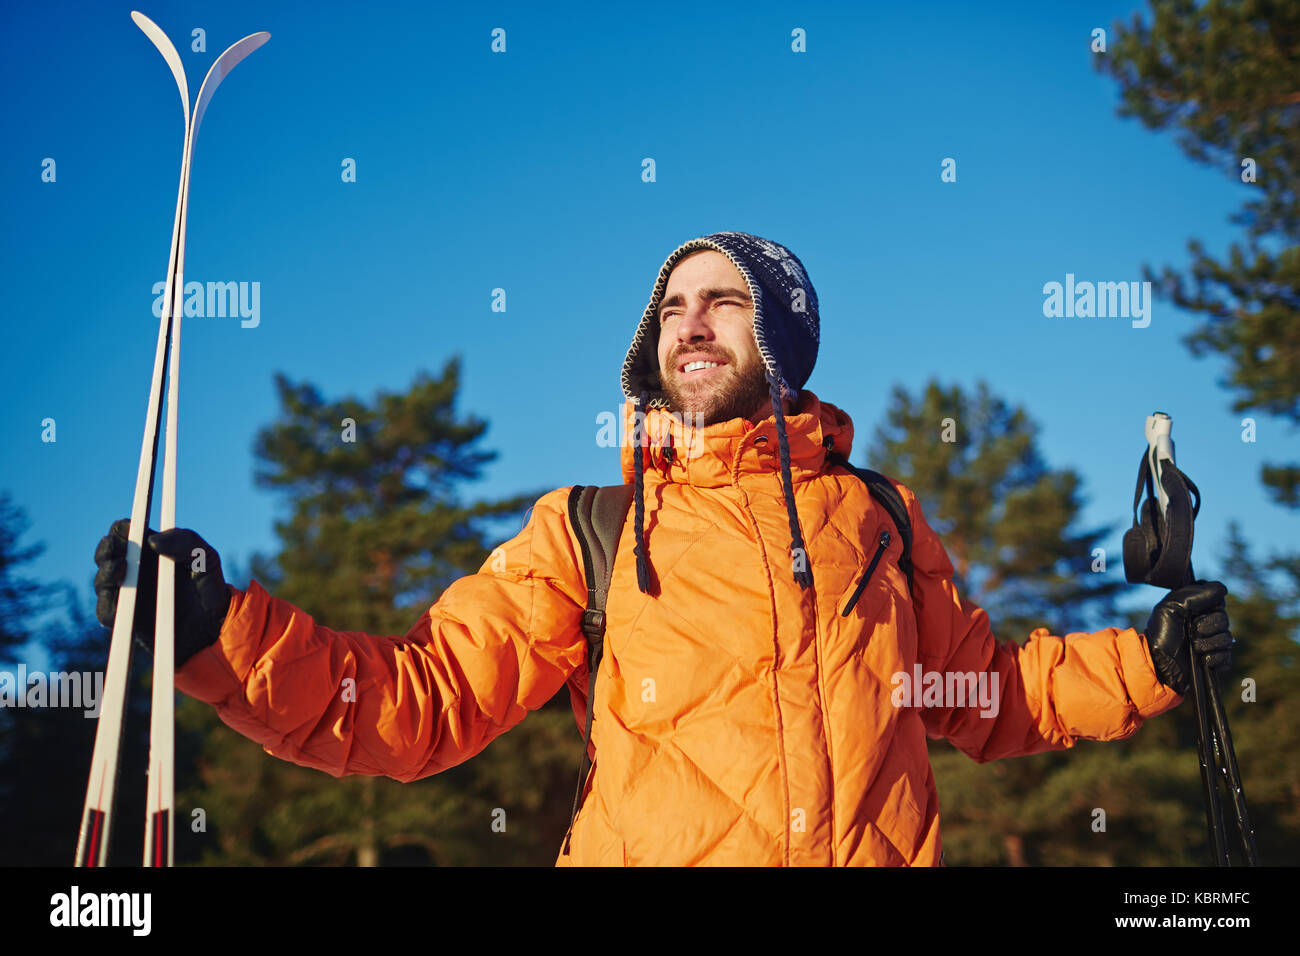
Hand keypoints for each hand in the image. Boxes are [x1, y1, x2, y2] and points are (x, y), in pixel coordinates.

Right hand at [93, 518, 230, 667]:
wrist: (213, 625)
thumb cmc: (209, 587)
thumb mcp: (206, 558)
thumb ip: (186, 541)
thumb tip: (153, 540)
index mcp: (148, 549)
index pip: (123, 531)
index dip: (123, 528)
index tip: (130, 528)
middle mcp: (133, 569)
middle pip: (105, 552)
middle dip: (107, 548)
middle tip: (116, 547)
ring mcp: (126, 593)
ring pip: (101, 580)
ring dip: (106, 573)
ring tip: (121, 568)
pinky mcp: (125, 619)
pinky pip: (106, 612)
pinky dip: (108, 604)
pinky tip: (120, 598)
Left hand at [1144, 580, 1233, 696]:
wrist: (1158, 668)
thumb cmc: (1160, 636)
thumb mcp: (1169, 608)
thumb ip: (1193, 595)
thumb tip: (1221, 589)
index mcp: (1193, 609)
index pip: (1217, 599)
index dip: (1210, 606)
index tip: (1195, 612)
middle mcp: (1203, 624)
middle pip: (1224, 619)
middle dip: (1207, 626)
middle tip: (1192, 633)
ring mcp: (1210, 642)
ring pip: (1228, 638)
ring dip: (1210, 643)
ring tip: (1194, 648)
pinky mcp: (1215, 660)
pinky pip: (1228, 656)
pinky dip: (1216, 658)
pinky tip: (1203, 660)